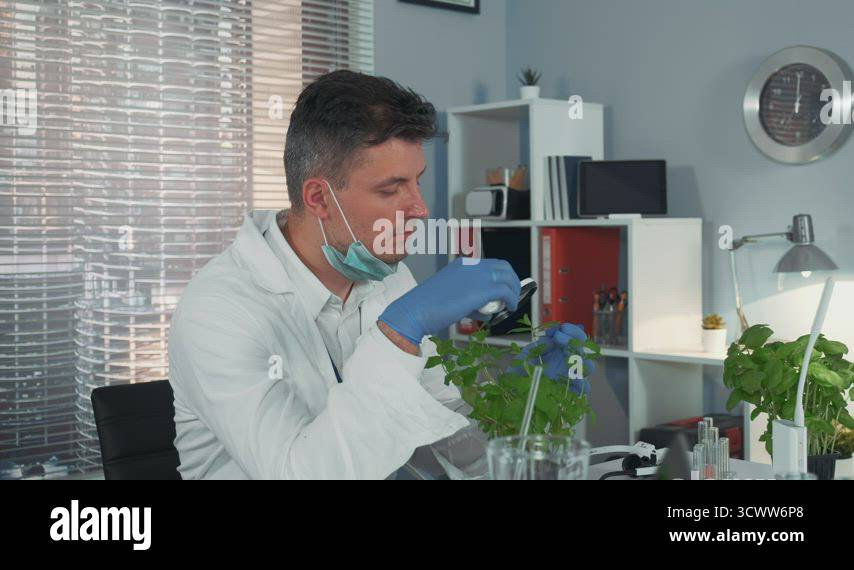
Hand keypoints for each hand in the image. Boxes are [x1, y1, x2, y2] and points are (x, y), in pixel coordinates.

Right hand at [379, 258, 520, 345]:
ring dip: (514, 291)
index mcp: (463, 264)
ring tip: (511, 304)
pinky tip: (510, 308)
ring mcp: (477, 276)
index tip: (507, 286)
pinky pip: (506, 292)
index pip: (492, 263)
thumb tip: (483, 308)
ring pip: (508, 279)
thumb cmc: (427, 306)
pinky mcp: (481, 290)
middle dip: (513, 281)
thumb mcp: (450, 293)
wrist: (416, 310)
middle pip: (504, 267)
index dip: (503, 275)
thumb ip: (467, 297)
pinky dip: (512, 300)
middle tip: (513, 295)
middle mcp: (472, 266)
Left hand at [510, 323, 594, 395]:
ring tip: (566, 356)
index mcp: (559, 349)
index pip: (574, 337)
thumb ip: (540, 345)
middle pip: (583, 349)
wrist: (512, 388)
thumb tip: (554, 339)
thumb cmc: (519, 369)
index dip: (572, 331)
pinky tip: (573, 378)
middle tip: (558, 338)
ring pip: (588, 366)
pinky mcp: (569, 390)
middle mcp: (567, 361)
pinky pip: (583, 388)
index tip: (561, 328)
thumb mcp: (527, 353)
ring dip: (579, 359)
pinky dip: (582, 383)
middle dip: (574, 341)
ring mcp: (569, 375)